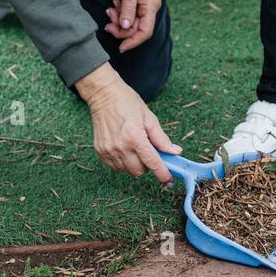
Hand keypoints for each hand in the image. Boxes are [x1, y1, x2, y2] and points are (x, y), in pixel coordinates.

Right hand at [74, 64, 179, 182]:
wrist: (104, 96)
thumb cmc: (128, 103)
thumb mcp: (149, 118)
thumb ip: (161, 138)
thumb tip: (175, 152)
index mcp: (135, 137)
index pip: (152, 163)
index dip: (162, 174)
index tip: (168, 181)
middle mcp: (120, 147)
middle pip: (139, 171)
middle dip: (147, 166)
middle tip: (148, 152)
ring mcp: (108, 151)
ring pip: (127, 171)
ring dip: (135, 164)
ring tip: (134, 147)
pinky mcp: (100, 152)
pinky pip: (115, 167)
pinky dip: (123, 162)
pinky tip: (124, 148)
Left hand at [104, 0, 161, 52]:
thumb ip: (128, 8)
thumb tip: (126, 27)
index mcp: (150, 6)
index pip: (144, 32)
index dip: (132, 41)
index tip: (120, 47)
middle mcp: (150, 7)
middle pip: (137, 28)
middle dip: (121, 28)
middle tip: (108, 22)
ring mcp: (145, 4)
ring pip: (132, 21)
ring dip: (119, 19)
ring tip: (110, 9)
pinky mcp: (140, 0)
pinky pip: (131, 12)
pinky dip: (121, 12)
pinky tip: (114, 4)